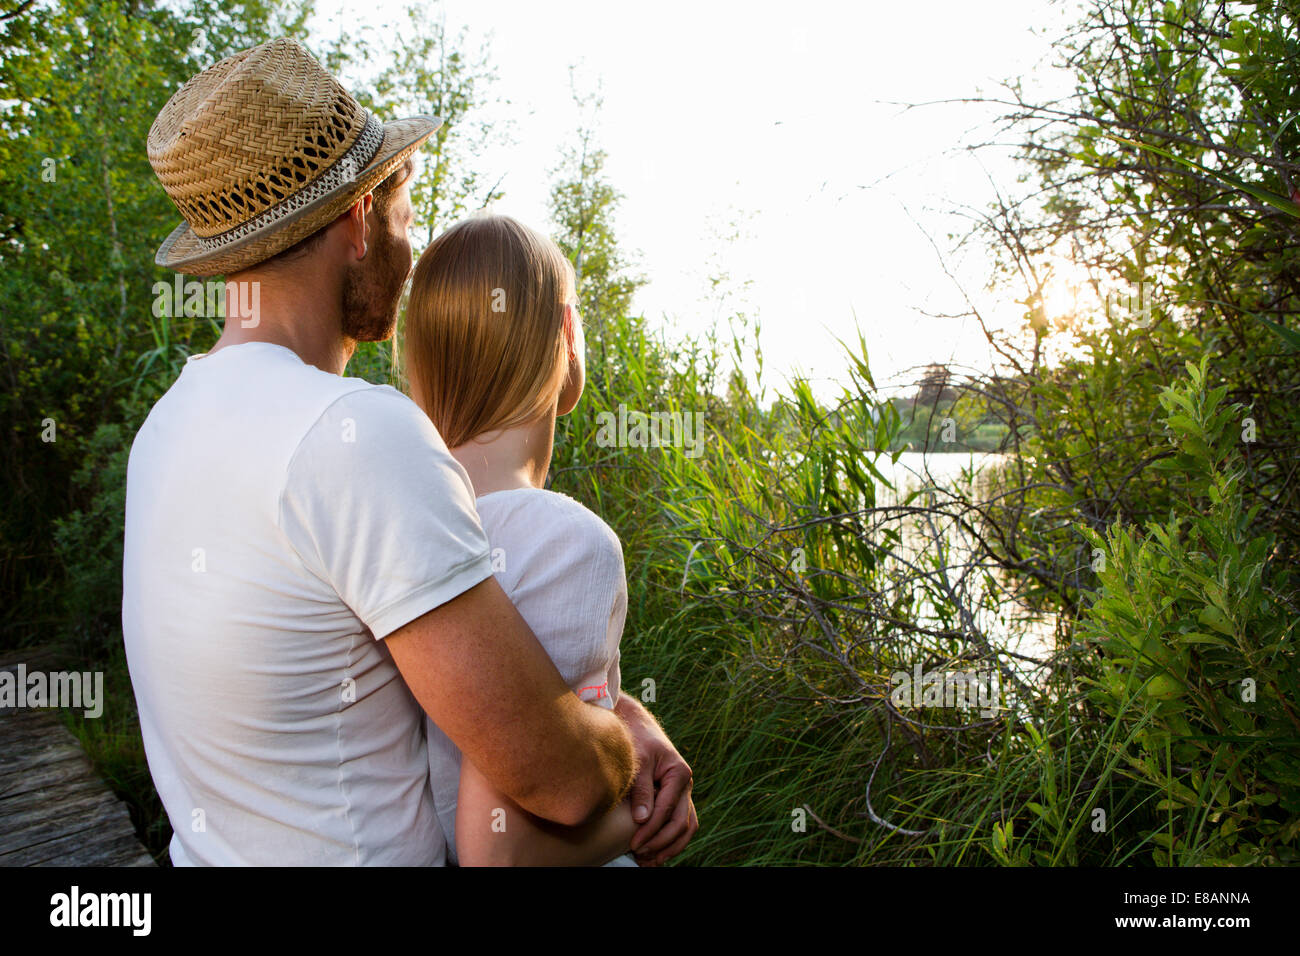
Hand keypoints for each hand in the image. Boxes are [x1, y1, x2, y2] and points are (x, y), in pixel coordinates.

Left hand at [615, 695, 697, 865]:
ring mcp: (683, 793)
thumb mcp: (637, 762)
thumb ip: (641, 790)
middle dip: (661, 842)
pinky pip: (680, 823)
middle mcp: (685, 785)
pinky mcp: (674, 798)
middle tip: (640, 854)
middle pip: (681, 823)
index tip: (634, 843)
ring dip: (671, 846)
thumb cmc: (637, 740)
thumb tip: (642, 819)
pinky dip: (671, 840)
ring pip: (686, 827)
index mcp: (679, 774)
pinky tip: (655, 852)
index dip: (651, 830)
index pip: (667, 810)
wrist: (638, 726)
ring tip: (650, 860)